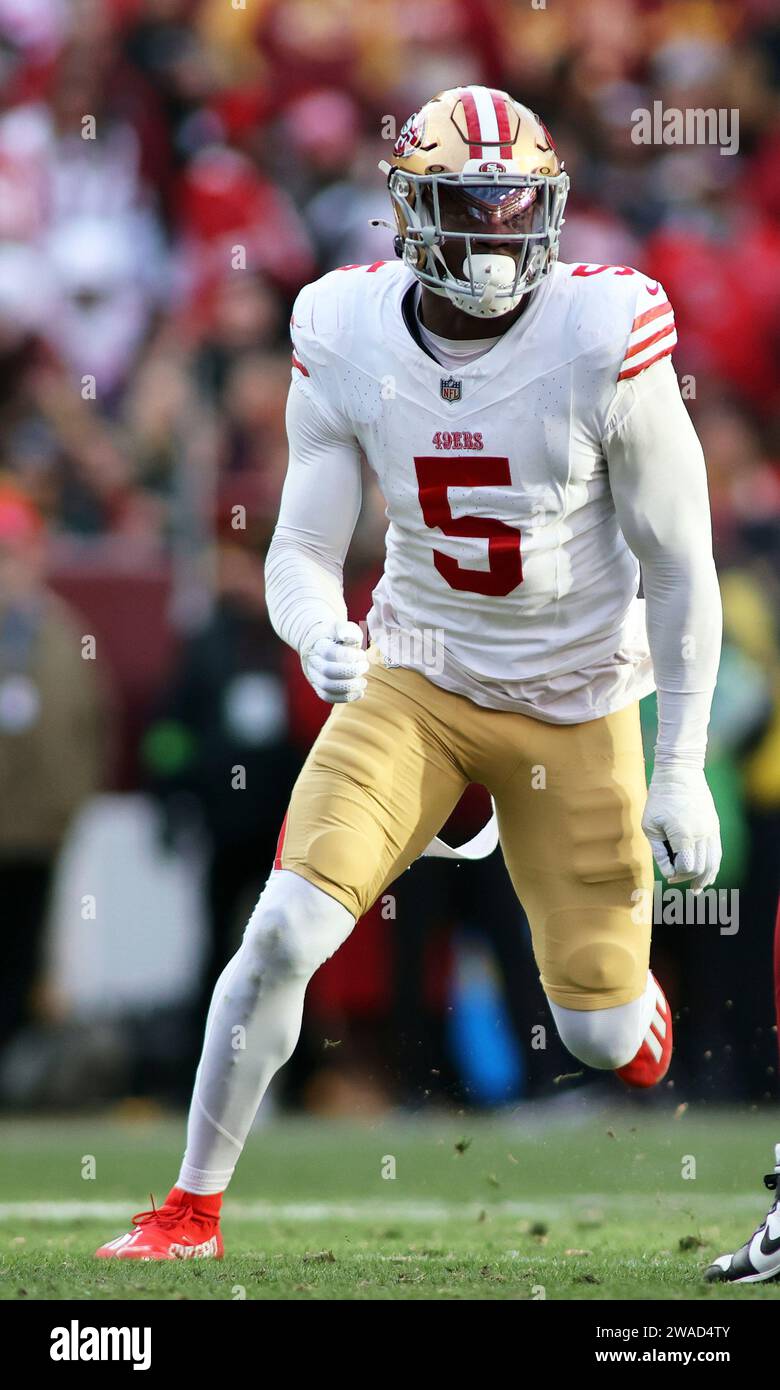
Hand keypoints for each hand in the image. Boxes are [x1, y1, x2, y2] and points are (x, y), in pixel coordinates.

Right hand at [300, 621, 367, 703]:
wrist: (317, 642)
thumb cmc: (334, 635)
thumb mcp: (341, 626)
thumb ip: (347, 630)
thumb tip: (352, 639)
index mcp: (317, 644)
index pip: (329, 653)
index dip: (348, 656)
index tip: (362, 654)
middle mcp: (312, 661)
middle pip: (328, 671)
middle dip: (351, 671)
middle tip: (365, 666)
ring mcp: (313, 675)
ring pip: (327, 687)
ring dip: (350, 687)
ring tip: (363, 682)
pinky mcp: (317, 687)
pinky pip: (328, 696)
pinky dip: (345, 697)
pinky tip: (359, 693)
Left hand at [642, 764, 720, 892]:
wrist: (680, 773)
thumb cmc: (659, 798)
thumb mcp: (651, 824)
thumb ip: (658, 851)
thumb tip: (668, 873)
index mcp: (684, 836)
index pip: (687, 867)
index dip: (677, 875)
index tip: (669, 876)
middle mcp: (702, 834)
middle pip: (702, 867)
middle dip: (690, 878)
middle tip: (681, 884)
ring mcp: (711, 829)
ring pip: (714, 861)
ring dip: (707, 877)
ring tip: (700, 888)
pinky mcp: (714, 825)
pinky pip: (717, 850)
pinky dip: (714, 864)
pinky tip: (709, 873)